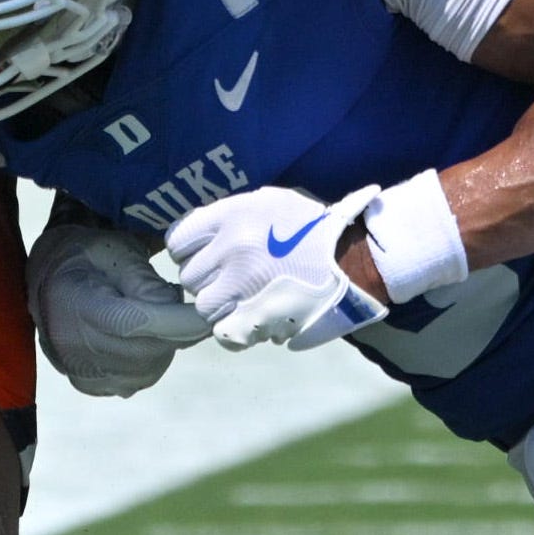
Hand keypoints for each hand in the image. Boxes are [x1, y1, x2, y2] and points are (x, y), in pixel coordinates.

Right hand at [29, 220, 207, 396]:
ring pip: (146, 370)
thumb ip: (145, 281)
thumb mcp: (115, 252)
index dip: (176, 322)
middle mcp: (69, 344)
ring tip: (159, 317)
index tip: (208, 315)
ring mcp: (78, 369)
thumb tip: (176, 313)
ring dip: (166, 347)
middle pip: (143, 350)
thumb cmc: (88, 257)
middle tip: (185, 309)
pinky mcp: (89, 384)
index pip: (132, 322)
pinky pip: (136, 380)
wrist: (50, 278)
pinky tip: (145, 338)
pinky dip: (151, 360)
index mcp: (72, 301)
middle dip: (177, 332)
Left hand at [165, 185, 386, 351]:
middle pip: (188, 276)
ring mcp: (243, 287)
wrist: (355, 261)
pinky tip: (250, 320)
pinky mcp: (256, 319)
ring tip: (244, 299)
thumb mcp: (272, 202)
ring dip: (220, 307)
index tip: (204, 256)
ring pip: (203, 306)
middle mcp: (231, 249)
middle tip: (229, 279)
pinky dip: (233, 331)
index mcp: (233, 216)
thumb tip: (201, 232)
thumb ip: (233, 213)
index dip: (189, 251)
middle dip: (206, 280)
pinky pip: (222, 333)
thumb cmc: (314, 229)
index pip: (178, 240)